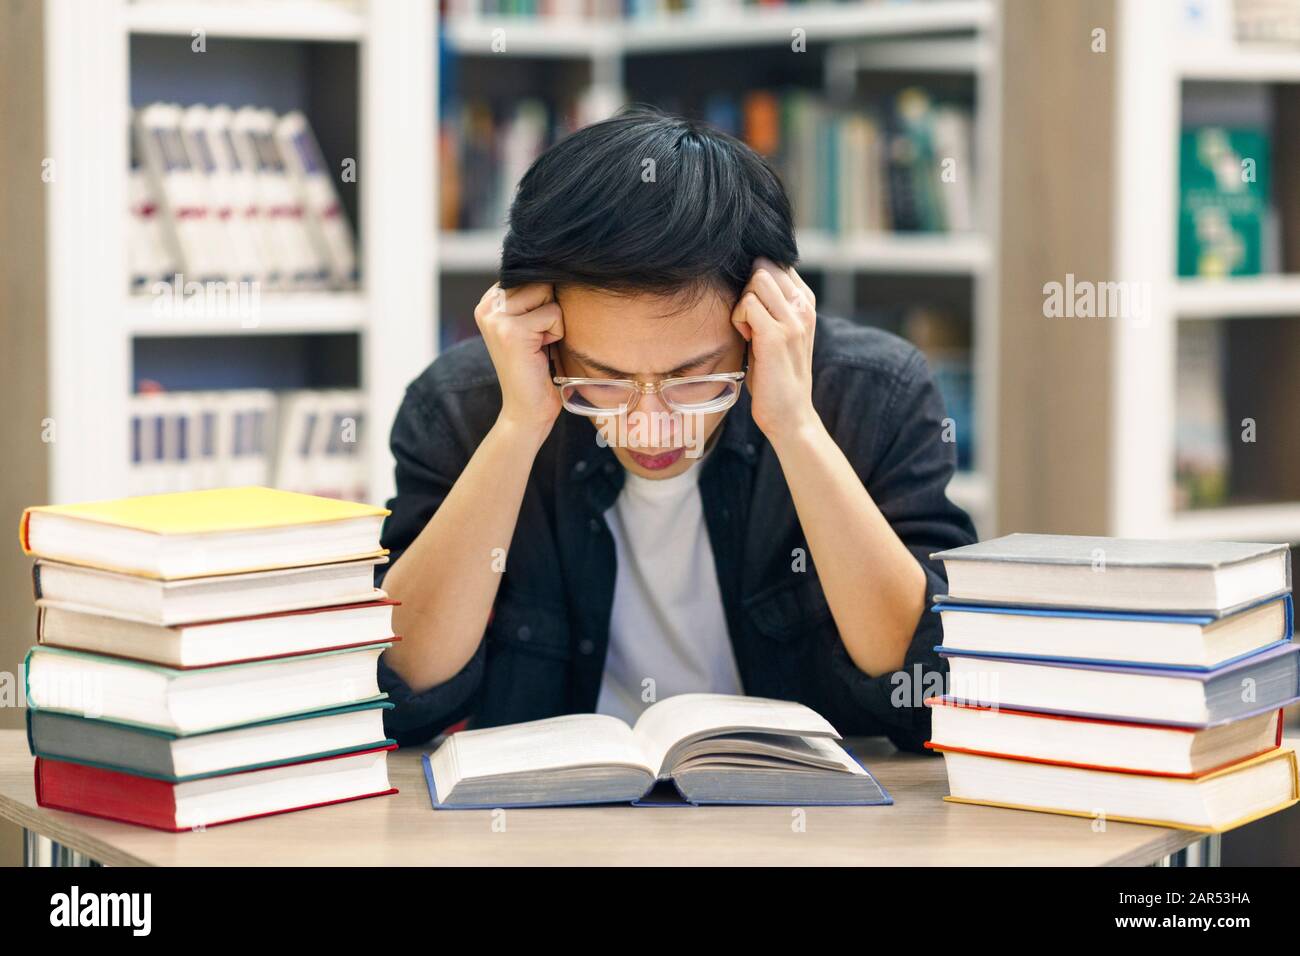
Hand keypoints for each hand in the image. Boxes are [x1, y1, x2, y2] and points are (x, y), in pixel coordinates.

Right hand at [474, 282, 564, 438]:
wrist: (526, 410)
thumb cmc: (538, 367)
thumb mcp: (532, 324)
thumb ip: (535, 296)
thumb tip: (562, 266)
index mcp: (489, 301)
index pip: (531, 274)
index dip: (544, 300)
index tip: (534, 330)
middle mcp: (487, 306)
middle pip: (540, 280)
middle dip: (550, 309)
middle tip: (538, 339)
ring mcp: (496, 317)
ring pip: (546, 294)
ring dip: (554, 321)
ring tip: (540, 344)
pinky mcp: (511, 330)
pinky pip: (553, 314)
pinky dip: (556, 333)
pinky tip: (541, 352)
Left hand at [730, 258, 818, 444]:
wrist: (791, 414)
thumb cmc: (776, 374)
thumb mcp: (777, 332)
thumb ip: (768, 305)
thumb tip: (744, 280)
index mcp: (806, 302)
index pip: (778, 262)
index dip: (756, 278)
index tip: (753, 308)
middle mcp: (803, 306)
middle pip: (765, 265)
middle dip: (747, 288)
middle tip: (748, 320)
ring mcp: (792, 320)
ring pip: (757, 279)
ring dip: (742, 302)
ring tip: (748, 329)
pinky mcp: (776, 336)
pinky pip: (747, 304)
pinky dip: (738, 318)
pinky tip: (746, 339)